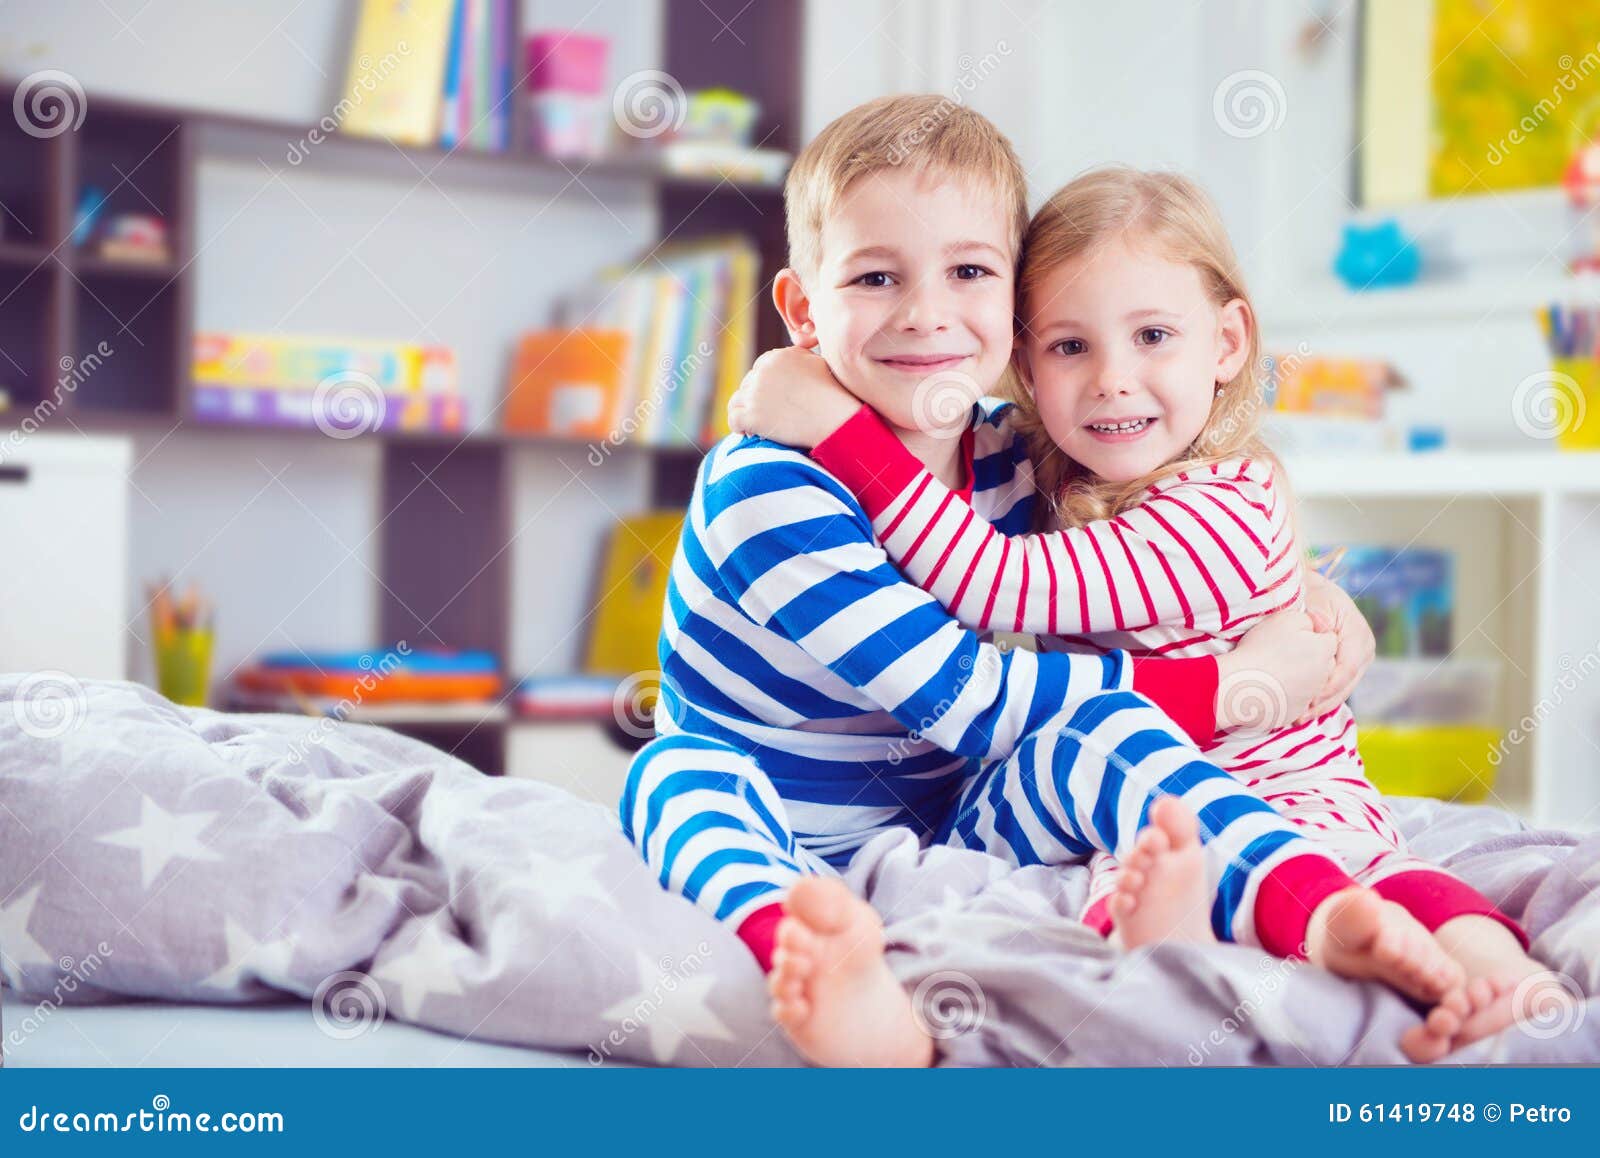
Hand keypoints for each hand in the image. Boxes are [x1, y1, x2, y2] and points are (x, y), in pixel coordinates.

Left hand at [726, 346, 862, 448]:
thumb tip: (793, 356)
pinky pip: (733, 420)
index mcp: (777, 357)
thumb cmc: (834, 394)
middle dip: (756, 398)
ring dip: (744, 410)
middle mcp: (763, 372)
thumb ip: (799, 357)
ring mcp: (755, 394)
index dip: (765, 384)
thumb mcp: (818, 363)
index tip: (772, 398)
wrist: (836, 419)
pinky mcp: (752, 416)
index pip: (760, 368)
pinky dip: (738, 426)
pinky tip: (747, 432)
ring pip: (737, 400)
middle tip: (767, 413)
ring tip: (753, 423)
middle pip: (748, 384)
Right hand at [1217, 610, 1335, 733]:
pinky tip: (1267, 686)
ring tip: (1272, 669)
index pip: (1329, 639)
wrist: (1240, 686)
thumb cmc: (1262, 649)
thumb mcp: (1287, 619)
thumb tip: (1314, 626)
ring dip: (1297, 676)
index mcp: (1324, 651)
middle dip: (1309, 657)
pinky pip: (1294, 700)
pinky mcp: (1294, 712)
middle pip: (1323, 663)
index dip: (1311, 634)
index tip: (1291, 636)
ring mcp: (1309, 697)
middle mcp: (1323, 676)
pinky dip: (1285, 694)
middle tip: (1282, 652)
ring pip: (1310, 683)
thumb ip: (1309, 620)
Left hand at [1301, 569, 1374, 721]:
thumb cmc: (1309, 596)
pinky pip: (1339, 687)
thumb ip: (1318, 623)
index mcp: (1358, 634)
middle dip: (1323, 702)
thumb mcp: (1313, 606)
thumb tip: (1320, 637)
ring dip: (1323, 705)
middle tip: (1300, 716)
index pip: (1345, 669)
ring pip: (1343, 689)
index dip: (1327, 688)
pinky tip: (1305, 709)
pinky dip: (1323, 699)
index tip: (1307, 701)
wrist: (1312, 591)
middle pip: (1346, 684)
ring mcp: (1360, 658)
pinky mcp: (1351, 665)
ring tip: (1300, 717)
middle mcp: (1365, 648)